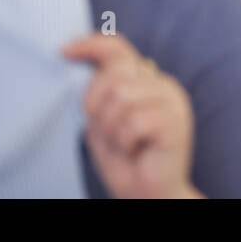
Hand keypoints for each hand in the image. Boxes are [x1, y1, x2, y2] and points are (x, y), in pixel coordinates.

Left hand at [62, 33, 198, 198]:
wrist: (149, 195)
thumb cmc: (126, 161)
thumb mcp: (103, 122)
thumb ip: (100, 93)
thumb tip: (84, 65)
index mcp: (146, 81)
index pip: (118, 49)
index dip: (90, 45)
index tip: (63, 51)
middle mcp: (163, 85)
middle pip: (113, 74)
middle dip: (96, 105)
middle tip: (107, 133)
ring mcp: (173, 101)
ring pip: (121, 97)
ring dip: (111, 129)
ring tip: (124, 145)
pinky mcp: (177, 121)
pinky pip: (134, 121)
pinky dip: (125, 142)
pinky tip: (136, 151)